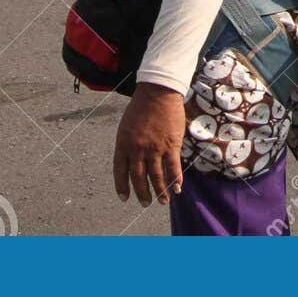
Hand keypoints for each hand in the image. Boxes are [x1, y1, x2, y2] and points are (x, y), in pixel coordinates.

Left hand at [112, 83, 184, 205]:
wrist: (158, 93)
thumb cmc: (141, 107)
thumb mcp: (126, 126)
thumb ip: (128, 144)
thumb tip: (133, 160)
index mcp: (123, 144)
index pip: (120, 171)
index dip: (122, 186)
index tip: (125, 198)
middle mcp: (137, 149)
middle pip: (139, 177)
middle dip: (142, 193)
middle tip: (145, 203)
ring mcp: (154, 148)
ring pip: (156, 176)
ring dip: (160, 191)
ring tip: (163, 201)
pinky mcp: (171, 145)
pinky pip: (173, 167)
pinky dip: (175, 180)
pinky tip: (177, 189)